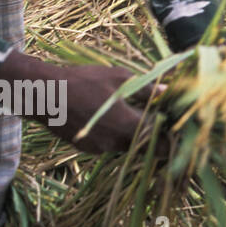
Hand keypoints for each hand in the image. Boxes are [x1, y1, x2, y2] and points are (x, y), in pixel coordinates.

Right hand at [0, 53, 157, 153]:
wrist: (44, 94)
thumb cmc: (84, 81)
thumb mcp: (120, 79)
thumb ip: (147, 89)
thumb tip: (168, 91)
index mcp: (126, 125)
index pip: (159, 140)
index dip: (171, 139)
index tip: (181, 133)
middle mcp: (113, 142)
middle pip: (144, 146)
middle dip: (156, 138)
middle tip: (165, 124)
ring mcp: (98, 147)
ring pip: (127, 146)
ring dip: (136, 136)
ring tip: (143, 117)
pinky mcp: (86, 147)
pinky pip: (110, 145)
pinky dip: (118, 136)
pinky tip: (118, 119)